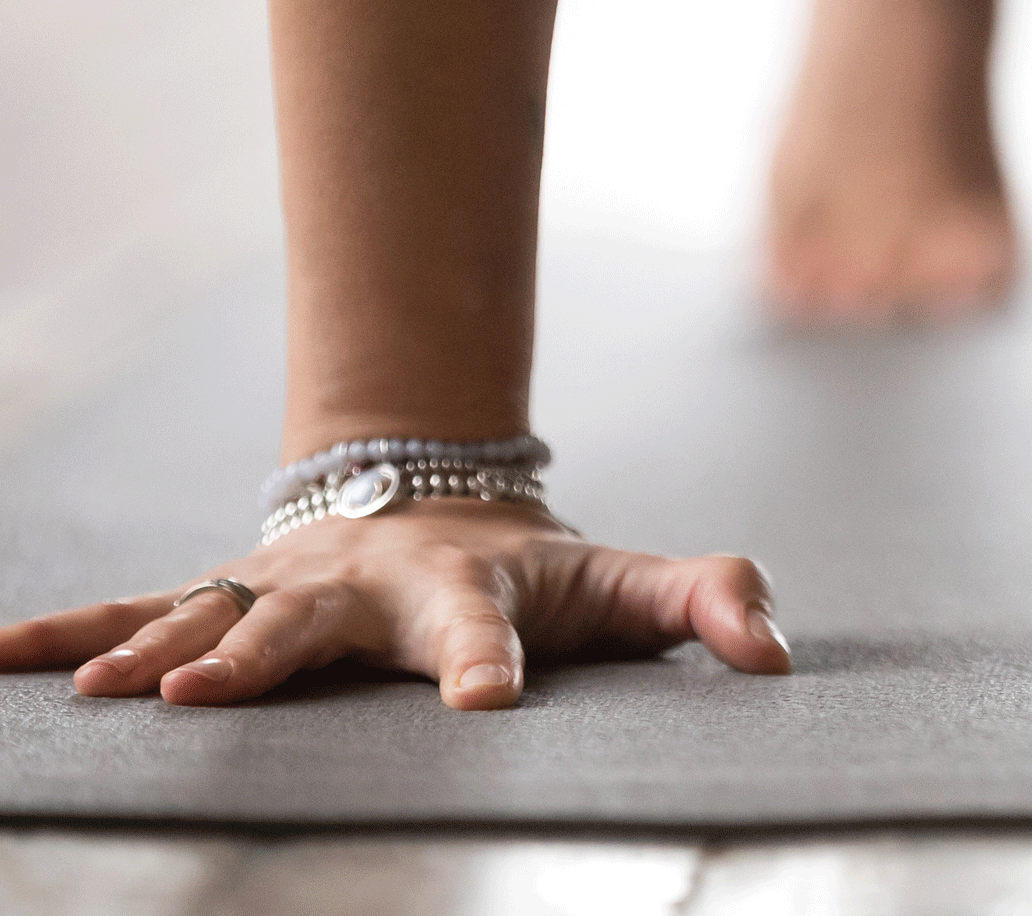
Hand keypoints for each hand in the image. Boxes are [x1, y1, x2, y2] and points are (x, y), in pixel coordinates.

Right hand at [0, 502, 791, 709]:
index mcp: (475, 591)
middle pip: (317, 623)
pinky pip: (144, 608)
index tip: (487, 705)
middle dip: (265, 655)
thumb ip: (712, 603)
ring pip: (217, 613)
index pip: (489, 631)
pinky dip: (75, 630)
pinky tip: (7, 659)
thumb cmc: (552, 575)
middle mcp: (369, 585)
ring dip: (159, 649)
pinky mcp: (234, 595)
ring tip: (107, 694)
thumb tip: (778, 657)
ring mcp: (291, 586)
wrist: (451, 503)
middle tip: (210, 695)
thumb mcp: (636, 588)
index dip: (490, 661)